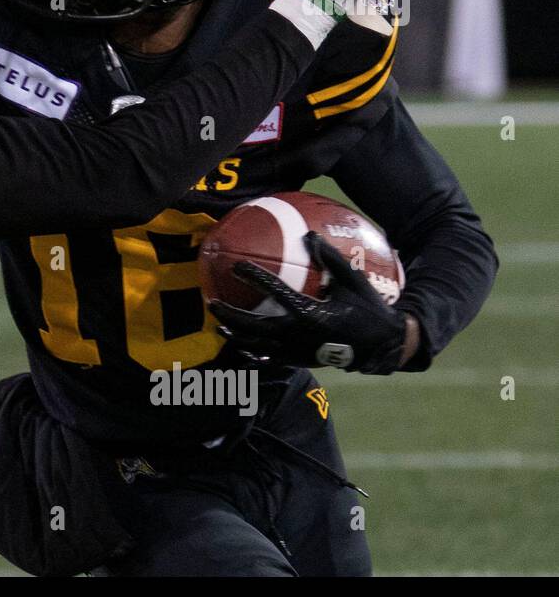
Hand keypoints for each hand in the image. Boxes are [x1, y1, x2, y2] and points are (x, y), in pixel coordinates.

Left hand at [208, 231, 409, 374]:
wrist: (382, 346)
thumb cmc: (369, 309)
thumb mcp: (353, 281)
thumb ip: (330, 259)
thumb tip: (310, 235)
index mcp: (310, 312)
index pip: (274, 291)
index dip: (253, 277)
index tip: (236, 265)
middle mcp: (298, 334)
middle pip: (255, 325)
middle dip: (231, 314)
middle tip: (213, 302)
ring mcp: (297, 351)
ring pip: (257, 345)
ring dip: (236, 335)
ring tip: (218, 326)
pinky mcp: (300, 361)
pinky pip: (270, 358)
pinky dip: (252, 352)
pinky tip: (241, 345)